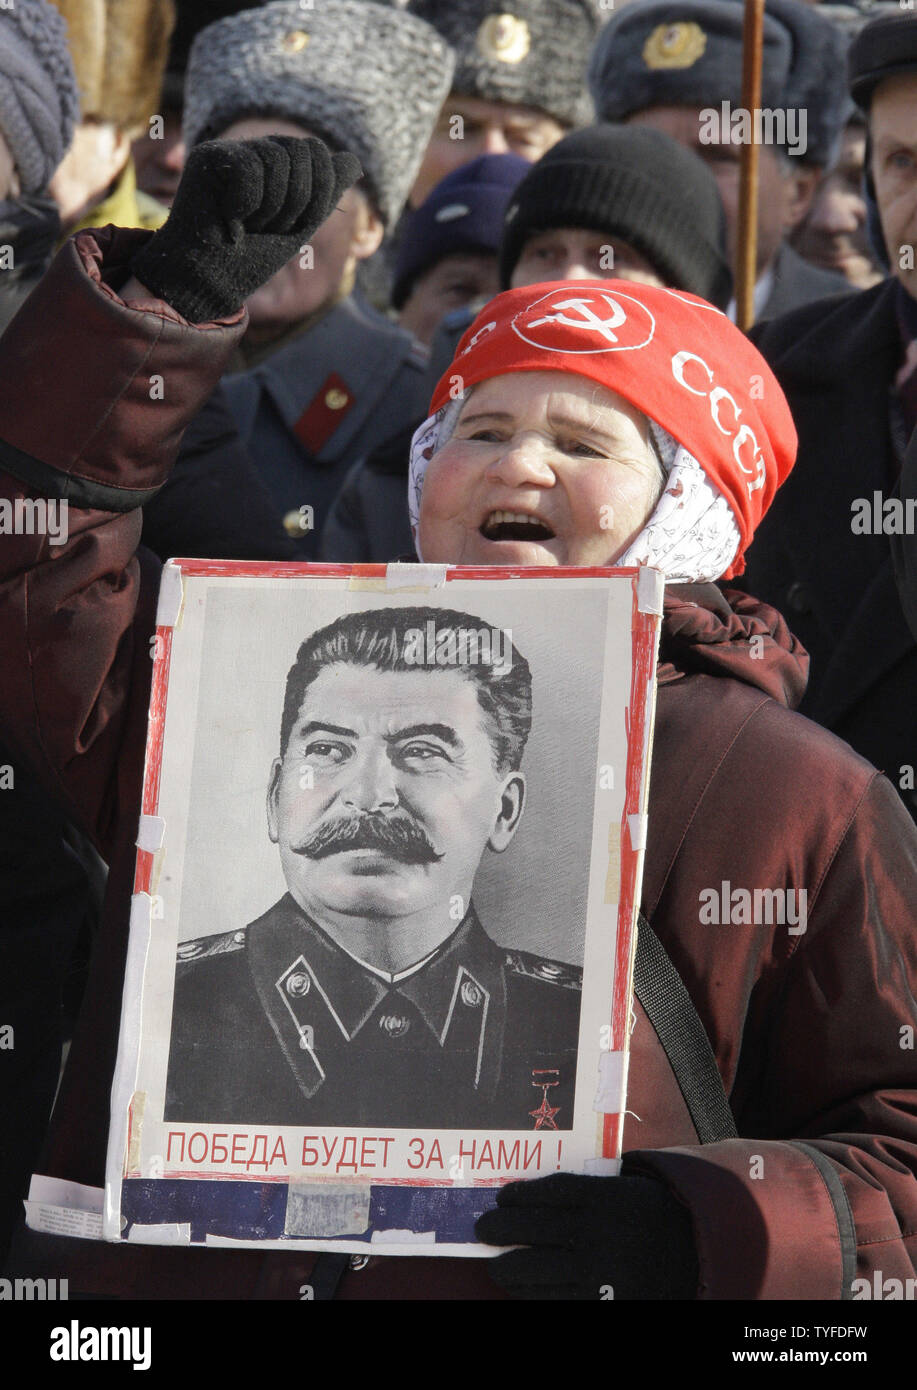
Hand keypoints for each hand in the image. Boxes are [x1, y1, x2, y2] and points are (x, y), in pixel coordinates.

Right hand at [129, 136, 361, 321]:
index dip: (317, 193)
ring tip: (247, 226)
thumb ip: (325, 192)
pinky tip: (227, 219)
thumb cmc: (253, 257)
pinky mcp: (207, 158)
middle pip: (302, 151)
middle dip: (296, 202)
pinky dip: (244, 206)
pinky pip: (248, 170)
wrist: (214, 280)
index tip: (293, 224)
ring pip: (275, 160)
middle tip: (267, 228)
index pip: (318, 151)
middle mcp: (255, 150)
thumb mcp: (301, 225)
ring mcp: (231, 151)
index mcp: (279, 162)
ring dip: (269, 209)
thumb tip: (354, 160)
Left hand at [475, 1171, 698, 1299]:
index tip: (501, 1198)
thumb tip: (528, 1195)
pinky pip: (553, 1299)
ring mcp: (600, 1271)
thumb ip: (584, 1189)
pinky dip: (531, 1293)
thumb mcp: (624, 1188)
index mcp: (607, 1198)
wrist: (692, 1255)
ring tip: (497, 1265)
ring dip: (507, 1267)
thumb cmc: (646, 1215)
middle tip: (483, 1230)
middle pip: (533, 1229)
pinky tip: (520, 1287)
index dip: (519, 1196)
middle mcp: (600, 1233)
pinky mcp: (601, 1302)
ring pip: (536, 1269)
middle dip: (499, 1230)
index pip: (550, 1193)